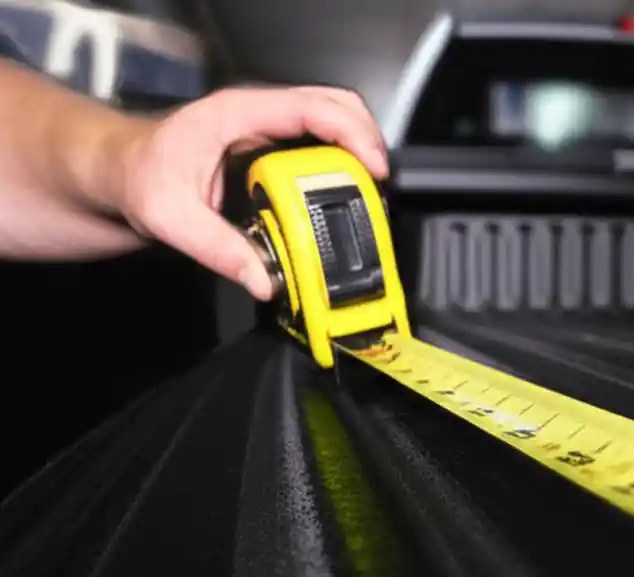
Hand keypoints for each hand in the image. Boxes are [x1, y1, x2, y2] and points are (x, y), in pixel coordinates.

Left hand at [112, 86, 388, 299]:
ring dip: (358, 153)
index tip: (373, 169)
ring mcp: (270, 129)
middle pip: (336, 106)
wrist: (120, 171)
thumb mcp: (167, 216)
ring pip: (334, 124)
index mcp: (238, 112)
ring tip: (370, 194)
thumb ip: (215, 249)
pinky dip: (344, 166)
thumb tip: (263, 280)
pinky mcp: (274, 149)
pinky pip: (321, 146)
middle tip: (381, 184)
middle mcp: (261, 114)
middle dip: (367, 140)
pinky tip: (347, 195)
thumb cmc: (137, 176)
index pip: (312, 107)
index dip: (352, 134)